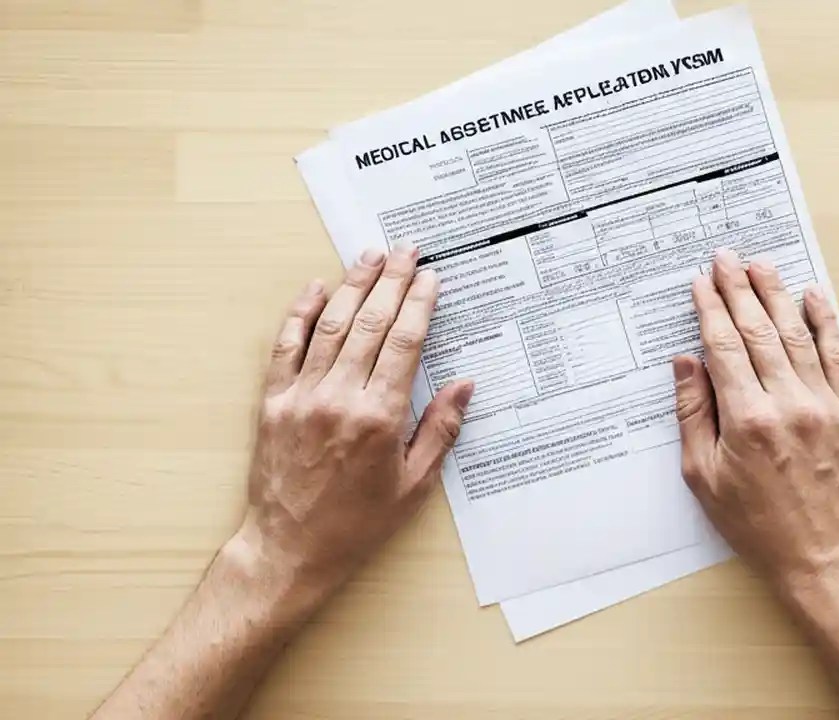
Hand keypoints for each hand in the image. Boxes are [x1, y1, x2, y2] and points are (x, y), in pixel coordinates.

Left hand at [225, 244, 472, 614]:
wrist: (289, 550)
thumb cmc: (357, 524)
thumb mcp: (413, 485)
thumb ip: (440, 430)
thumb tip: (465, 385)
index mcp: (380, 417)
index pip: (404, 343)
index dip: (420, 305)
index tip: (430, 278)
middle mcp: (340, 398)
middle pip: (370, 324)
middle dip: (392, 282)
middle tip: (406, 250)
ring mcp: (302, 397)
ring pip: (331, 326)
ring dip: (353, 286)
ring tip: (370, 257)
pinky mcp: (273, 403)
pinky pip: (286, 347)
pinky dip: (301, 314)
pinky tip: (315, 288)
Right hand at [673, 248, 838, 595]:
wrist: (820, 555)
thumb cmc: (756, 524)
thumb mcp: (704, 477)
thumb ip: (693, 414)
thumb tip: (686, 363)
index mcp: (746, 419)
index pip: (723, 346)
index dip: (709, 308)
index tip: (701, 283)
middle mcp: (786, 403)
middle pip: (758, 330)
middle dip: (739, 289)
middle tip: (725, 258)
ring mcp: (822, 405)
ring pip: (796, 334)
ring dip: (777, 295)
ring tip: (761, 265)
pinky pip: (837, 355)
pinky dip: (825, 322)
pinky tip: (813, 297)